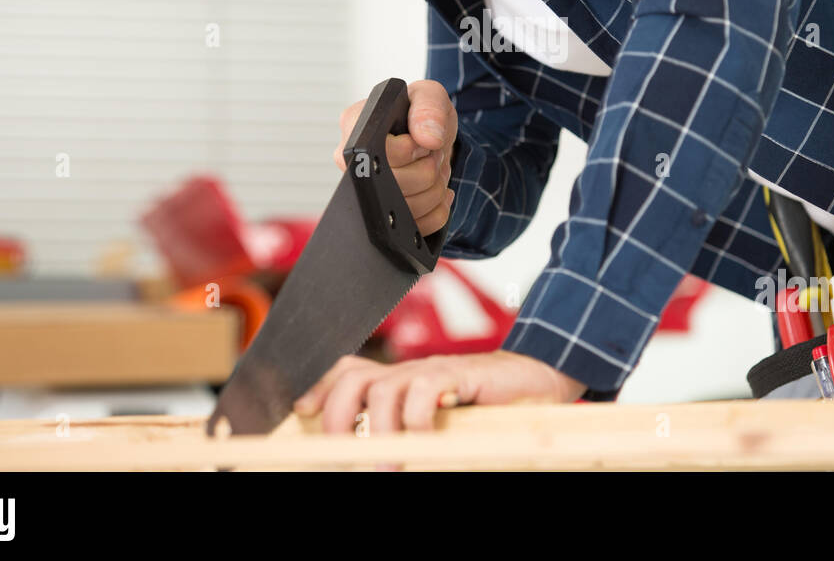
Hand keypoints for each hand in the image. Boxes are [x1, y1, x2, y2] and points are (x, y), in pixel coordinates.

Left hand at [294, 350, 588, 432]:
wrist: (534, 380)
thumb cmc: (484, 408)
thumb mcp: (436, 421)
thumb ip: (406, 431)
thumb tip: (377, 459)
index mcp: (398, 382)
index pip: (346, 373)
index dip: (318, 387)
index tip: (299, 410)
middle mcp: (408, 372)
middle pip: (352, 378)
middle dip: (336, 415)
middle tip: (341, 453)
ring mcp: (431, 371)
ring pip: (382, 386)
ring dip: (376, 428)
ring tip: (385, 464)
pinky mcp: (458, 373)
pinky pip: (423, 387)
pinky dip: (415, 417)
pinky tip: (421, 438)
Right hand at [335, 79, 457, 236]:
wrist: (430, 140)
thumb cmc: (422, 116)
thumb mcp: (431, 97)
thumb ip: (429, 107)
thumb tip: (427, 137)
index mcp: (355, 126)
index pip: (378, 152)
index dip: (411, 150)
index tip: (421, 140)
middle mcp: (351, 161)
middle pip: (395, 185)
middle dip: (428, 169)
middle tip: (429, 153)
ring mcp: (364, 193)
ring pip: (407, 211)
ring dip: (434, 189)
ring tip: (430, 168)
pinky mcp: (382, 216)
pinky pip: (417, 227)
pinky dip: (436, 210)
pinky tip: (433, 189)